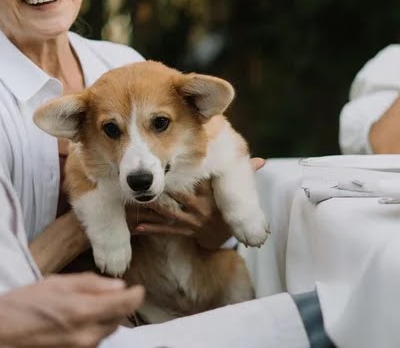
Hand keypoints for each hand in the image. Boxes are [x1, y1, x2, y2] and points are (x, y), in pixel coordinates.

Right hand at [0, 273, 143, 347]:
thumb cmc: (21, 304)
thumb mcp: (55, 283)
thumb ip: (90, 284)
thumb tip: (118, 285)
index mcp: (82, 311)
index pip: (126, 304)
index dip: (136, 295)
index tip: (138, 288)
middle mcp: (86, 335)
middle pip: (118, 320)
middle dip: (116, 305)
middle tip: (103, 293)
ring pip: (106, 332)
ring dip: (103, 318)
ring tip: (81, 306)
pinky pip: (92, 342)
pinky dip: (91, 330)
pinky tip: (73, 320)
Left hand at [129, 157, 265, 248]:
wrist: (224, 239)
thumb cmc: (226, 210)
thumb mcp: (235, 194)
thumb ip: (247, 175)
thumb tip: (262, 160)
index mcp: (211, 197)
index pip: (201, 182)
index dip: (189, 172)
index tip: (175, 161)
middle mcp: (200, 209)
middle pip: (181, 195)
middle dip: (165, 187)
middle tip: (149, 178)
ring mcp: (191, 222)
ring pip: (169, 213)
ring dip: (153, 208)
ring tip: (137, 201)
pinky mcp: (183, 232)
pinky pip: (165, 231)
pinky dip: (151, 229)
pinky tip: (136, 226)